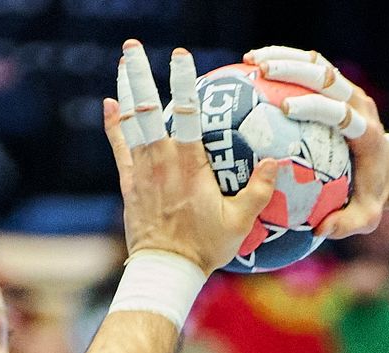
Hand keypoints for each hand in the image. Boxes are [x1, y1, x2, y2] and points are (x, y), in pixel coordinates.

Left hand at [104, 41, 281, 274]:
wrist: (165, 270)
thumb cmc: (205, 247)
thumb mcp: (240, 223)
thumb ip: (259, 191)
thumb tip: (277, 161)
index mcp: (189, 165)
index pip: (185, 114)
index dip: (181, 81)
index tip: (181, 55)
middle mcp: (161, 161)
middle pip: (146, 109)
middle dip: (138, 74)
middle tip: (132, 46)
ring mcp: (141, 170)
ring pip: (131, 122)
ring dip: (127, 90)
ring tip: (124, 61)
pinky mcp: (129, 182)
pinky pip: (120, 146)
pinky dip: (115, 124)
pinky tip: (110, 103)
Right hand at [244, 46, 388, 238]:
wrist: (387, 167)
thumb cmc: (370, 193)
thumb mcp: (365, 216)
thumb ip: (347, 224)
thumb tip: (321, 230)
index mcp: (367, 134)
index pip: (343, 113)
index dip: (318, 106)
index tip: (287, 107)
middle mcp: (360, 106)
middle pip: (329, 78)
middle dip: (296, 69)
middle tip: (261, 71)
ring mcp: (350, 92)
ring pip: (319, 65)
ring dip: (286, 58)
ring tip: (251, 60)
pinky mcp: (340, 87)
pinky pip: (312, 68)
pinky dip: (285, 62)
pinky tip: (253, 65)